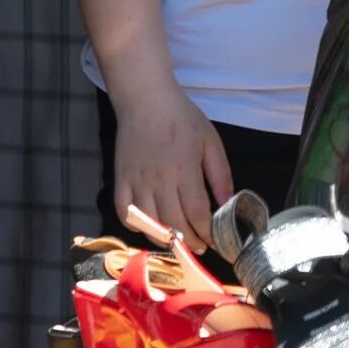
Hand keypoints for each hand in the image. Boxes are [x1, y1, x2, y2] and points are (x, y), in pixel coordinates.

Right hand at [109, 84, 231, 243]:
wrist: (146, 100)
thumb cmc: (182, 119)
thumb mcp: (210, 142)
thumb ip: (220, 175)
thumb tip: (227, 205)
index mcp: (185, 171)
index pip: (197, 214)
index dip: (207, 233)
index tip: (215, 242)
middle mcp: (160, 181)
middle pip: (174, 223)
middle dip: (189, 241)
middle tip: (199, 247)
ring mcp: (137, 182)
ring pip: (149, 223)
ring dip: (165, 238)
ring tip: (178, 242)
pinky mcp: (120, 179)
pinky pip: (124, 212)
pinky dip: (135, 225)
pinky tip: (149, 227)